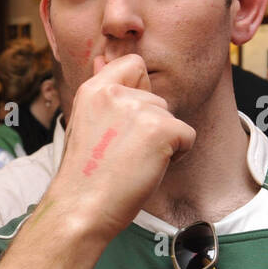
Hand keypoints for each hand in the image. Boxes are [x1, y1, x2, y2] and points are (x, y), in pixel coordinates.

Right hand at [44, 53, 194, 243]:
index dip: (138, 90)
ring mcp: (139, 109)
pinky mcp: (161, 129)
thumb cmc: (84, 176)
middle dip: (150, 125)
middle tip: (122, 154)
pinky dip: (176, 155)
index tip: (123, 122)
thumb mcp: (85, 124)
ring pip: (171, 117)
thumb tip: (102, 59)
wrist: (80, 209)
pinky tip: (148, 169)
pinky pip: (187, 136)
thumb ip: (103, 94)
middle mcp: (115, 92)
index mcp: (93, 89)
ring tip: (131, 163)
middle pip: (157, 98)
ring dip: (162, 142)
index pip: (134, 63)